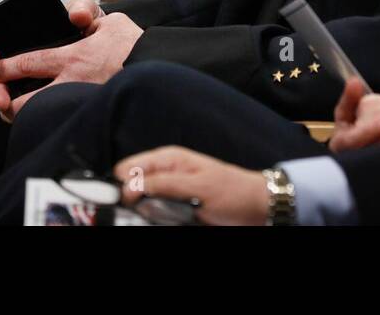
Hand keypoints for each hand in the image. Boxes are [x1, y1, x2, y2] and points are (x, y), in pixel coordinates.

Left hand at [0, 3, 141, 119]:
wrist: (157, 70)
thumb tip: (74, 14)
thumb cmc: (132, 47)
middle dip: (1, 98)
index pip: (26, 63)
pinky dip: (37, 119)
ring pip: (35, 118)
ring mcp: (76, 104)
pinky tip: (32, 112)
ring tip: (7, 105)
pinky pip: (51, 122)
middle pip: (22, 103)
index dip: (1, 66)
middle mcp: (71, 85)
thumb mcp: (111, 20)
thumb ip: (86, 10)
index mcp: (74, 58)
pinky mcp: (82, 115)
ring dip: (15, 113)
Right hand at [114, 147, 268, 225]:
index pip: (128, 168)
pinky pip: (154, 214)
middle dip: (132, 201)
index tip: (127, 203)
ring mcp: (169, 191)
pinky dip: (155, 219)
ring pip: (141, 204)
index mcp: (167, 159)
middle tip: (144, 213)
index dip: (123, 186)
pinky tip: (164, 221)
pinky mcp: (175, 208)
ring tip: (160, 218)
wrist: (256, 207)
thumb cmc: (232, 192)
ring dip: (144, 213)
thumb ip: (163, 184)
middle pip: (131, 187)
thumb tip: (130, 187)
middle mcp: (165, 173)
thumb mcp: (197, 187)